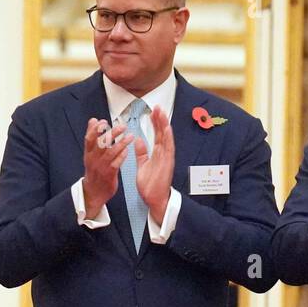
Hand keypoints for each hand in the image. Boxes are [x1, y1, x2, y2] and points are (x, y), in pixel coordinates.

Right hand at [82, 118, 133, 216]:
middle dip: (111, 134)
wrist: (93, 193)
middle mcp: (93, 160)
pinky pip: (116, 164)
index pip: (89, 139)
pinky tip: (126, 150)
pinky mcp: (109, 175)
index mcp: (88, 153)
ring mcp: (101, 167)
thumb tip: (93, 120)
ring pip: (110, 153)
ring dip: (121, 143)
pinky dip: (121, 156)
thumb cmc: (94, 171)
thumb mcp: (90, 154)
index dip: (95, 129)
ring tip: (129, 136)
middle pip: (101, 144)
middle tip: (122, 127)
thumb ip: (93, 137)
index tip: (102, 121)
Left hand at [133, 106, 174, 222]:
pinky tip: (166, 128)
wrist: (154, 199)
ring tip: (161, 112)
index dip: (155, 123)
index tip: (152, 112)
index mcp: (157, 154)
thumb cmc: (150, 185)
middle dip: (160, 120)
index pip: (157, 135)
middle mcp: (164, 154)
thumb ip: (141, 153)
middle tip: (157, 107)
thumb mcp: (142, 165)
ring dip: (164, 125)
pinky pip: (169, 148)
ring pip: (166, 138)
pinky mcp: (168, 163)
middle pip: (162, 133)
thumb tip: (138, 140)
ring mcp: (167, 158)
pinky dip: (168, 138)